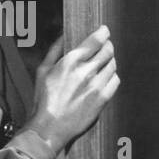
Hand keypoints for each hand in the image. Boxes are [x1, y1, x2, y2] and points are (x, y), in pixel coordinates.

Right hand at [25, 26, 119, 154]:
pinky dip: (112, 76)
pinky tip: (106, 77)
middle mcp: (86, 71)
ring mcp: (97, 85)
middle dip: (108, 45)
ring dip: (110, 61)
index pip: (95, 40)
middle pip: (108, 51)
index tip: (105, 30)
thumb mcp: (42, 71)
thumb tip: (63, 35)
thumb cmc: (43, 99)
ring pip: (112, 65)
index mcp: (70, 61)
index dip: (103, 33)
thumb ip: (54, 50)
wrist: (50, 127)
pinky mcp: (103, 98)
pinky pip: (116, 81)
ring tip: (105, 62)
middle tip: (106, 45)